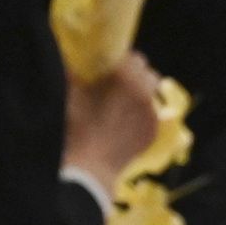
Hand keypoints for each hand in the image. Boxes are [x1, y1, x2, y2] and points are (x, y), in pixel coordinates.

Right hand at [63, 51, 164, 185]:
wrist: (90, 166)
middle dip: (136, 77)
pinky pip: (153, 114)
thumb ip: (74, 74)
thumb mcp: (71, 95)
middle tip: (120, 86)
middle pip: (148, 74)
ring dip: (142, 94)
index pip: (135, 58)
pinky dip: (143, 114)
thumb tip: (72, 63)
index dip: (124, 63)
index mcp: (125, 76)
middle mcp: (144, 90)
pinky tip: (128, 123)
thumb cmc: (77, 127)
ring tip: (125, 104)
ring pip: (153, 94)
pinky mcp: (154, 130)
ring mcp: (151, 112)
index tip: (114, 69)